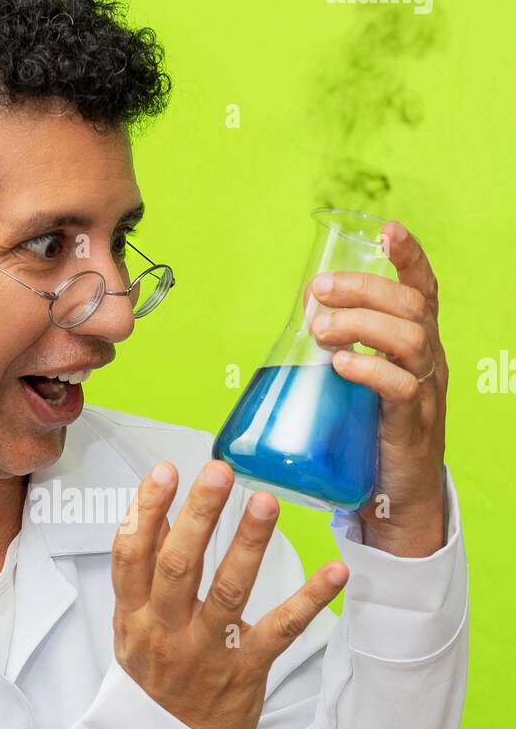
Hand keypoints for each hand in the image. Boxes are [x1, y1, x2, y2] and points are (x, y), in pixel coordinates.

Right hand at [112, 460, 347, 728]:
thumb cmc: (153, 681)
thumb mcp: (132, 627)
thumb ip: (144, 572)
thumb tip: (155, 512)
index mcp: (134, 616)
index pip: (130, 556)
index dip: (145, 512)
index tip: (165, 472)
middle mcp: (166, 632)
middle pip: (178, 566)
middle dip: (198, 516)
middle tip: (219, 471)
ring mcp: (206, 653)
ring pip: (228, 593)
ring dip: (248, 545)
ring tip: (265, 502)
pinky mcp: (245, 672)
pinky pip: (280, 631)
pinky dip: (309, 600)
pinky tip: (334, 571)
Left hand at [309, 219, 447, 557]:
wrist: (398, 498)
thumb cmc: (373, 435)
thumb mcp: (362, 383)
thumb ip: (342, 350)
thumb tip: (302, 317)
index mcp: (416, 343)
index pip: (422, 289)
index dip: (409, 256)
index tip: (389, 229)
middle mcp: (428, 360)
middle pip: (411, 305)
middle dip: (364, 288)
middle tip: (320, 291)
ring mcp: (425, 391)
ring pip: (408, 339)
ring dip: (361, 325)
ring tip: (322, 330)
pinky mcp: (412, 424)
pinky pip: (400, 387)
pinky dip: (370, 370)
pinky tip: (342, 364)